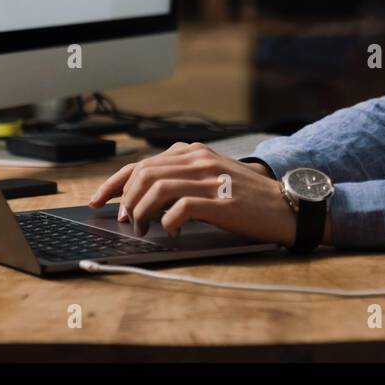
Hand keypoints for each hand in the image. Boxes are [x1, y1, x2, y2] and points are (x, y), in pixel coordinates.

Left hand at [87, 142, 299, 243]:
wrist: (286, 205)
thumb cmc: (247, 196)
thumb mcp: (212, 176)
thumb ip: (183, 176)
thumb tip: (143, 196)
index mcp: (194, 152)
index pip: (142, 163)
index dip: (114, 182)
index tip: (98, 199)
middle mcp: (199, 160)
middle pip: (144, 173)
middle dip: (125, 199)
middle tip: (124, 220)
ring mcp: (210, 179)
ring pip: (157, 188)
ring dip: (141, 211)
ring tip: (142, 227)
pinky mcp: (221, 201)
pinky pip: (180, 208)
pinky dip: (167, 222)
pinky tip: (169, 232)